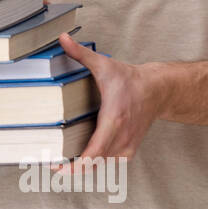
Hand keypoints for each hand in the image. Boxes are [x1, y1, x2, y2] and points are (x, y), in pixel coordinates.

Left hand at [50, 33, 163, 174]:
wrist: (158, 90)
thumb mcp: (104, 64)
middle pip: (94, 163)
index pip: (95, 151)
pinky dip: (95, 165)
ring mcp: (126, 145)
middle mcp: (121, 136)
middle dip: (72, 168)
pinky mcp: (129, 150)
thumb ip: (80, 53)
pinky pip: (108, 164)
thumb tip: (61, 38)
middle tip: (50, 167)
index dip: (77, 165)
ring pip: (101, 166)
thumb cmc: (130, 79)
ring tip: (60, 166)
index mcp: (113, 119)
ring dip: (82, 168)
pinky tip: (79, 162)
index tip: (60, 170)